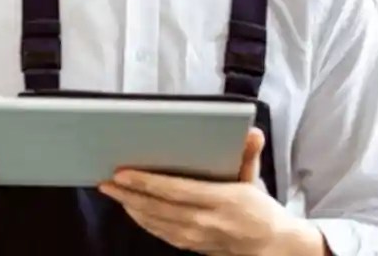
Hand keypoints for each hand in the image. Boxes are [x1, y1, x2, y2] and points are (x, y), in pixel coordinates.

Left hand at [99, 128, 324, 255]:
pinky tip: (130, 208)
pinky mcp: (192, 246)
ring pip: (155, 222)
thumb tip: (253, 132)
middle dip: (128, 193)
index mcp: (221, 201)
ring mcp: (197, 237)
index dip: (147, 182)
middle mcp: (205, 221)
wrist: (271, 248)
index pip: (176, 190)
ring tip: (111, 191)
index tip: (123, 172)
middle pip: (158, 207)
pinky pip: (160, 233)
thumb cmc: (260, 210)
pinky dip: (142, 220)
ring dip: (130, 206)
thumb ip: (248, 155)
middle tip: (106, 180)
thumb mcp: (254, 179)